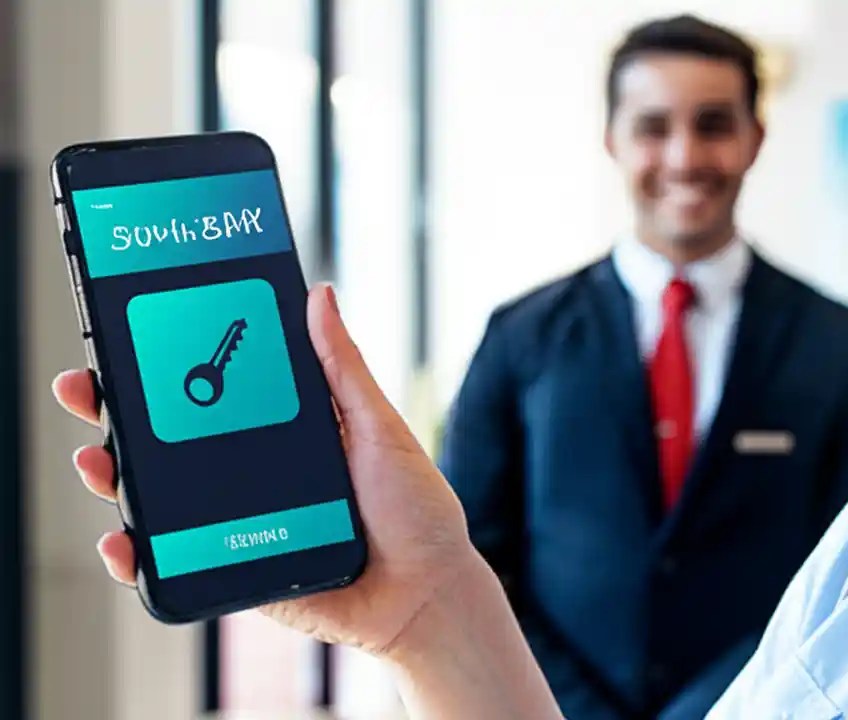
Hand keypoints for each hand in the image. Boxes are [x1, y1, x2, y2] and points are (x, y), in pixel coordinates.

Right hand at [52, 284, 475, 658]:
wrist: (429, 595)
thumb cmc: (416, 510)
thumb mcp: (381, 429)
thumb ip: (343, 369)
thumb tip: (319, 295)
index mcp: (284, 434)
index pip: (212, 393)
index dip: (165, 369)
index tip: (125, 338)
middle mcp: (254, 476)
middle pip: (172, 443)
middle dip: (116, 416)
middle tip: (84, 389)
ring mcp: (239, 525)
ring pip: (162, 501)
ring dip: (116, 481)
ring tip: (96, 460)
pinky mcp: (237, 572)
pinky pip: (176, 564)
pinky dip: (138, 557)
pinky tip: (122, 541)